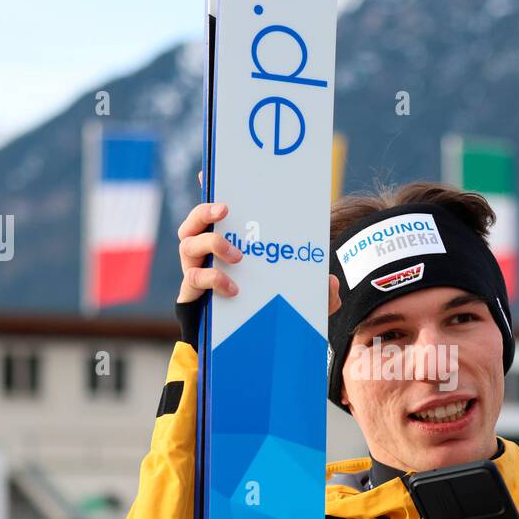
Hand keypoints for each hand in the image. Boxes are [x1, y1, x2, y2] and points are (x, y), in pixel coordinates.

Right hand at [181, 172, 341, 313]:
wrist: (245, 348)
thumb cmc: (267, 312)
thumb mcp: (300, 301)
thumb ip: (319, 293)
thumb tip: (331, 282)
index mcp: (229, 243)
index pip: (217, 213)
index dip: (211, 190)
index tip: (210, 170)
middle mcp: (207, 252)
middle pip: (193, 221)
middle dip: (204, 210)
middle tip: (225, 210)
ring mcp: (195, 270)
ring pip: (188, 243)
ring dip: (212, 243)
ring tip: (238, 256)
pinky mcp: (192, 293)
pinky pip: (193, 278)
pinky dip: (213, 279)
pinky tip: (232, 288)